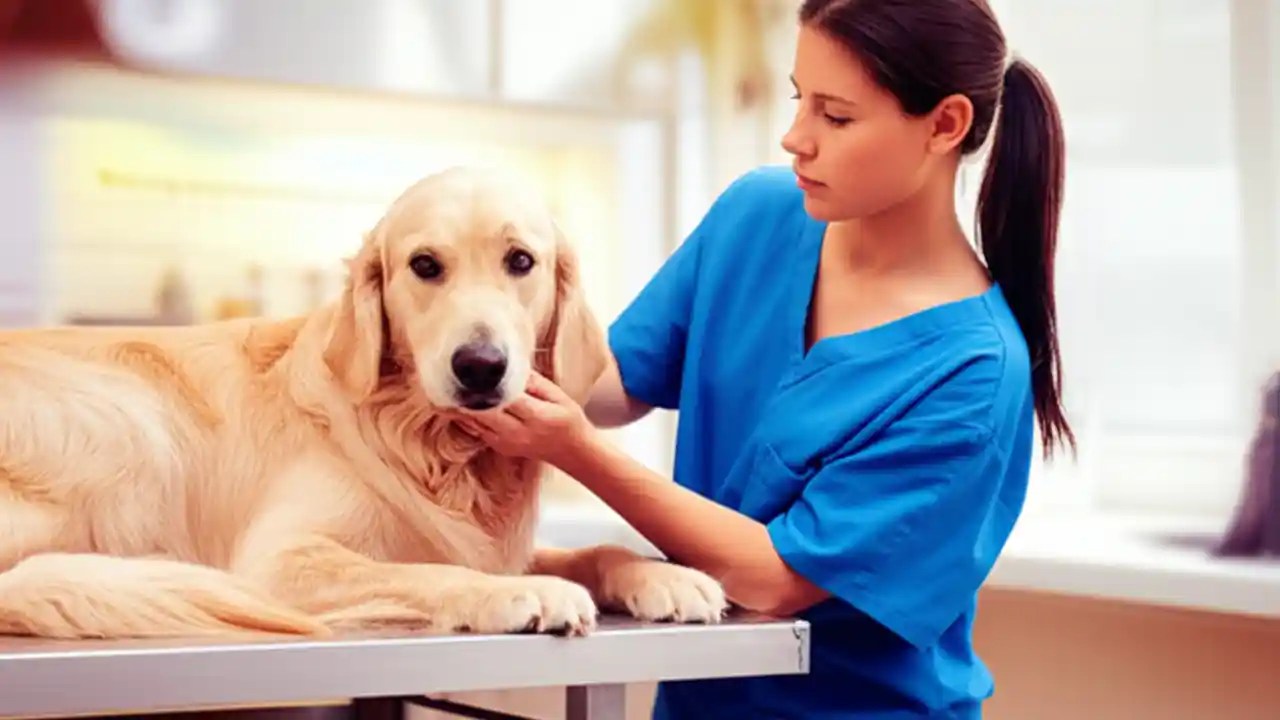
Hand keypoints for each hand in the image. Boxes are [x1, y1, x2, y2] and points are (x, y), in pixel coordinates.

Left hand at [461, 371, 594, 465]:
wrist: (572, 450)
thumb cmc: (567, 418)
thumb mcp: (559, 396)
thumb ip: (534, 382)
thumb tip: (510, 367)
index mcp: (536, 417)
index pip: (505, 399)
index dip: (486, 387)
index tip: (470, 371)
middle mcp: (518, 433)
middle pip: (484, 413)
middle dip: (466, 397)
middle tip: (448, 379)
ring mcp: (507, 443)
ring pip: (476, 423)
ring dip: (460, 407)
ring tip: (445, 389)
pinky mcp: (499, 447)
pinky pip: (477, 430)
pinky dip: (466, 416)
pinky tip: (456, 403)